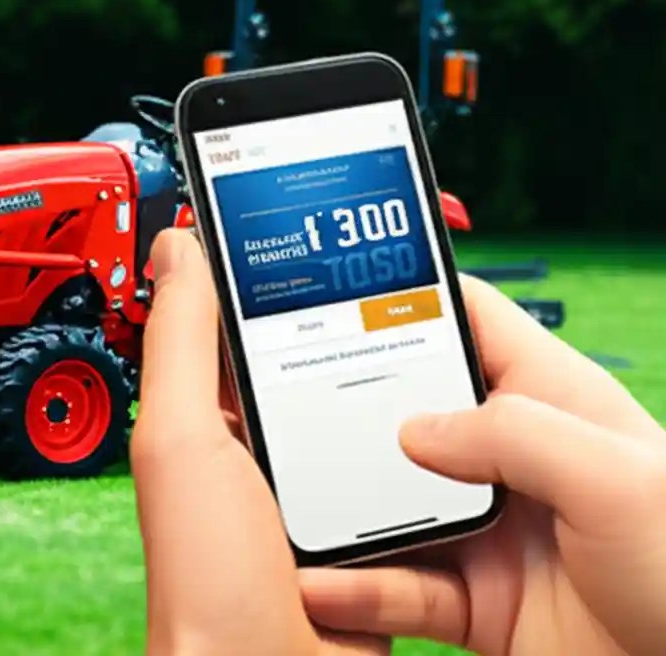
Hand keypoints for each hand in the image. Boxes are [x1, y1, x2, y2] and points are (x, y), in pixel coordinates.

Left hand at [131, 229, 386, 654]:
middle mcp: (251, 450)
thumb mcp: (183, 439)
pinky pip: (395, 466)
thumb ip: (181, 342)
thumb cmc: (204, 580)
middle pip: (305, 359)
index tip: (300, 221)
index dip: (261, 271)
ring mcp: (308, 487)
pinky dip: (415, 445)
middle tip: (382, 267)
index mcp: (201, 421)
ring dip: (385, 383)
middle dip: (341, 319)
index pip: (228, 322)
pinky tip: (438, 422)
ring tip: (421, 335)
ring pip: (357, 408)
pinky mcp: (360, 526)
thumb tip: (177, 244)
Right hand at [298, 276, 665, 654]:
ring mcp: (487, 531)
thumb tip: (412, 430)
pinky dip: (354, 592)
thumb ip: (514, 436)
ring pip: (385, 507)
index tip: (324, 287)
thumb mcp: (621, 480)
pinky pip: (398, 591)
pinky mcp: (474, 602)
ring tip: (275, 500)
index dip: (401, 294)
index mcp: (551, 401)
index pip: (467, 320)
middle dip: (336, 409)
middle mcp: (510, 459)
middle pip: (403, 413)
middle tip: (268, 402)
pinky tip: (318, 586)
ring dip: (332, 509)